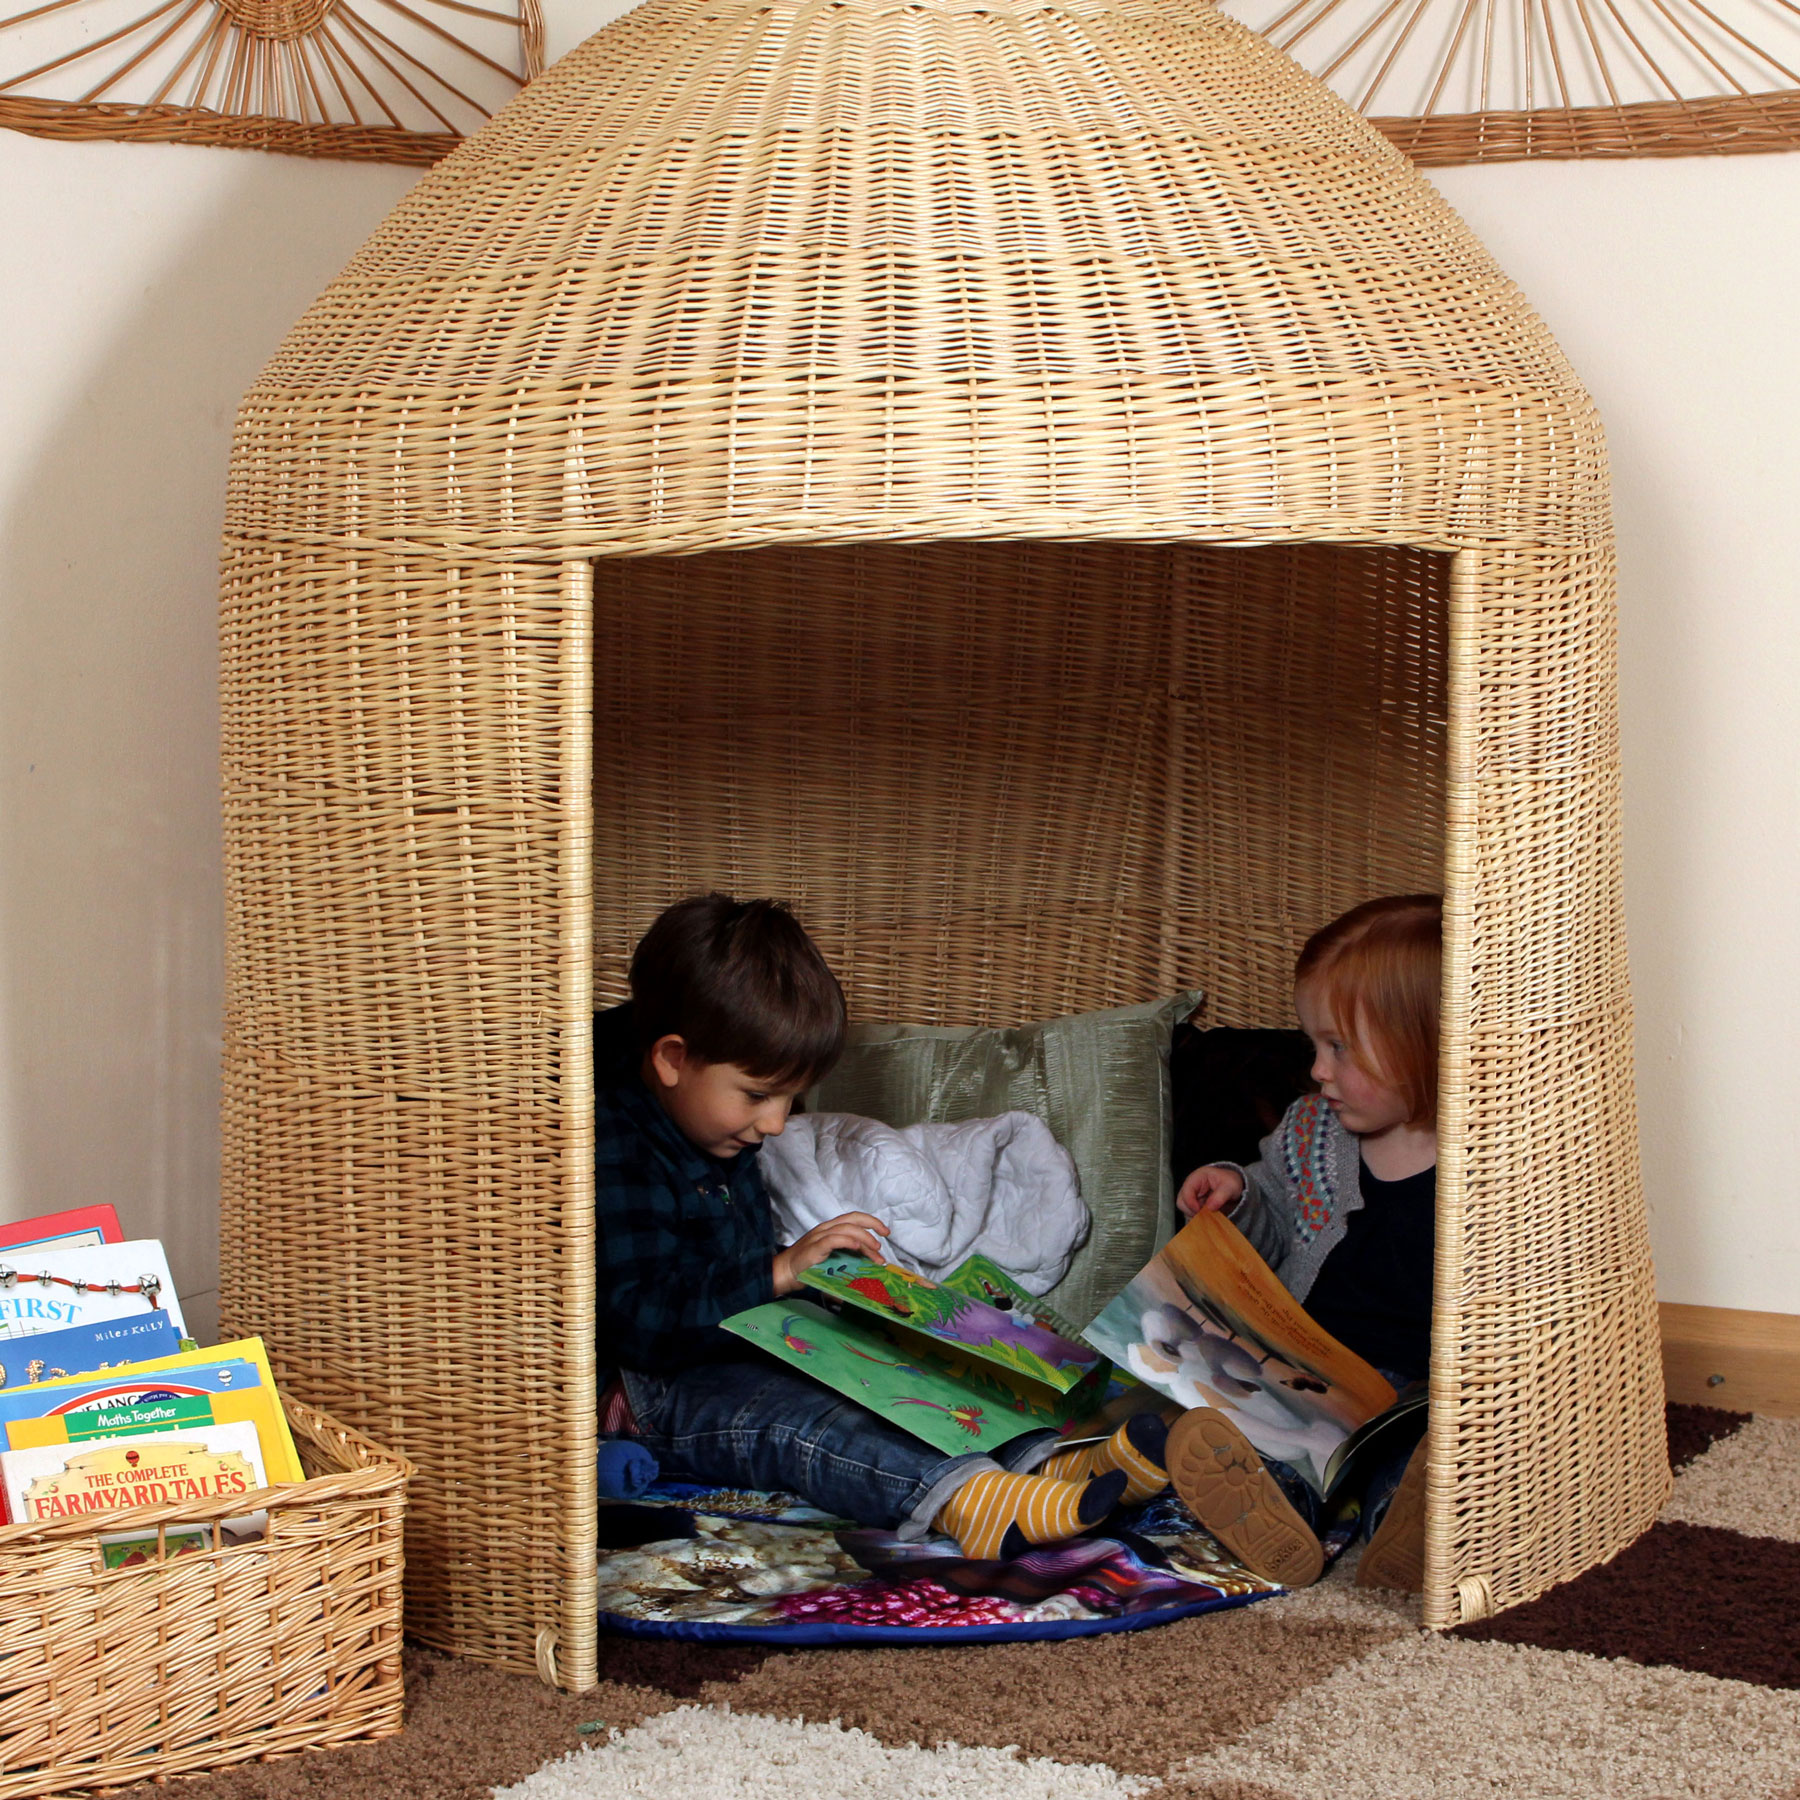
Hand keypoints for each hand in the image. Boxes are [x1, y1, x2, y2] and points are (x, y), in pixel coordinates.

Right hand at [773, 1212, 890, 1295]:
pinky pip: (834, 1239)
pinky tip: (857, 1246)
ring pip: (846, 1228)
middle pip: (853, 1218)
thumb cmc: (807, 1267)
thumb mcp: (832, 1259)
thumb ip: (848, 1255)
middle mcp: (825, 1228)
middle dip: (872, 1223)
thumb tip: (870, 1262)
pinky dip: (848, 1241)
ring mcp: (819, 1236)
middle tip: (886, 1234)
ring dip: (865, 1238)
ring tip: (875, 1249)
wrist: (784, 1273)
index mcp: (830, 1229)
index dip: (871, 1222)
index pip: (853, 1219)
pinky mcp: (814, 1247)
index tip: (884, 1232)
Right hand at [1177, 1165, 1244, 1217]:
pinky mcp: (1195, 1205)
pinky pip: (1191, 1214)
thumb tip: (1209, 1207)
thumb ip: (1220, 1196)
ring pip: (1185, 1210)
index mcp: (1197, 1177)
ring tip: (1209, 1215)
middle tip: (1205, 1215)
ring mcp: (1192, 1196)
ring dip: (1195, 1215)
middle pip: (1181, 1202)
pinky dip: (1198, 1219)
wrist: (1234, 1187)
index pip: (1186, 1191)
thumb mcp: (1230, 1186)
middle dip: (1192, 1211)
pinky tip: (1208, 1217)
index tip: (1200, 1211)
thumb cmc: (1230, 1182)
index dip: (1191, 1202)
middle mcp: (1191, 1186)